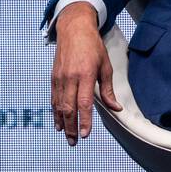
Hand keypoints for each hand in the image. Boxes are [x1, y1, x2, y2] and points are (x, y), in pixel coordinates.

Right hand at [50, 2, 121, 145]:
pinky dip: (56, 112)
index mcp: (86, 74)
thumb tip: (116, 108)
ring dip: (62, 123)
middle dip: (71, 127)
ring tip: (67, 136)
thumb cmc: (93, 47)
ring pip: (59, 105)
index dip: (85, 120)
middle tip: (75, 142)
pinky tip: (58, 122)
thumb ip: (109, 89)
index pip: (84, 103)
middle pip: (69, 108)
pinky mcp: (53, 77)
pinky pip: (54, 98)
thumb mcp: (106, 66)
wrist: (74, 29)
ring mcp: (60, 78)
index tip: (86, 134)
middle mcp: (70, 77)